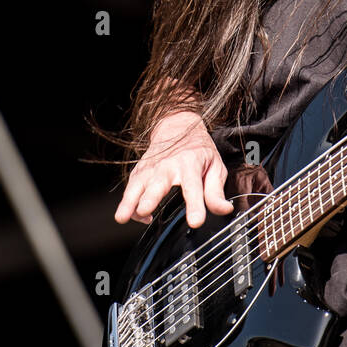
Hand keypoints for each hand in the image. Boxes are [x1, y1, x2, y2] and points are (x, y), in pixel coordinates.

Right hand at [114, 110, 233, 227]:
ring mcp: (151, 168)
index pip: (194, 187)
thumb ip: (216, 191)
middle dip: (150, 198)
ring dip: (129, 201)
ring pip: (136, 185)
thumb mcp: (215, 167)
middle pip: (158, 184)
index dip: (195, 206)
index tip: (196, 221)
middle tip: (145, 210)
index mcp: (191, 164)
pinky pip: (130, 188)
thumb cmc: (197, 149)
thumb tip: (224, 209)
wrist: (177, 125)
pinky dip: (128, 203)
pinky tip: (131, 215)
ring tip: (122, 217)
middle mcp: (168, 166)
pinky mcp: (139, 171)